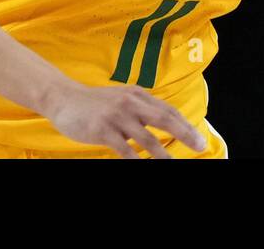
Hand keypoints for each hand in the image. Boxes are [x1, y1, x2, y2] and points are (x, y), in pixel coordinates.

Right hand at [44, 82, 207, 158]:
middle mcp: (131, 103)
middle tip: (200, 147)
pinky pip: (125, 150)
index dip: (185, 125)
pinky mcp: (103, 130)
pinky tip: (144, 167)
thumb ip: (140, 107)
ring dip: (163, 155)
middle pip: (164, 119)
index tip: (198, 139)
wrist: (63, 98)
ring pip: (147, 138)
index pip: (168, 110)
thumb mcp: (121, 98)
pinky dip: (137, 161)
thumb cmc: (95, 102)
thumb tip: (165, 121)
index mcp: (138, 95)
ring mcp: (117, 116)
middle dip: (185, 134)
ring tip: (173, 165)